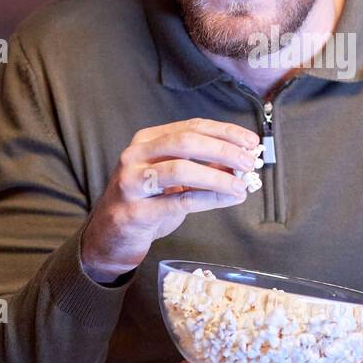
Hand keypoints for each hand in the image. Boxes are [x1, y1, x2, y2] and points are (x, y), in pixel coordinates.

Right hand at [80, 118, 260, 279]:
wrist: (111, 236)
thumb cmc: (147, 202)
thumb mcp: (173, 177)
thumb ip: (203, 165)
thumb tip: (241, 161)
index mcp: (147, 140)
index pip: (191, 126)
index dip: (225, 132)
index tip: (251, 141)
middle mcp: (136, 155)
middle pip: (186, 142)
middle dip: (223, 150)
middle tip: (249, 163)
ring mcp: (132, 182)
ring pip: (181, 169)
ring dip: (218, 177)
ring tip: (241, 186)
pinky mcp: (135, 211)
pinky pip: (179, 201)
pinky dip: (209, 199)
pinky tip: (228, 200)